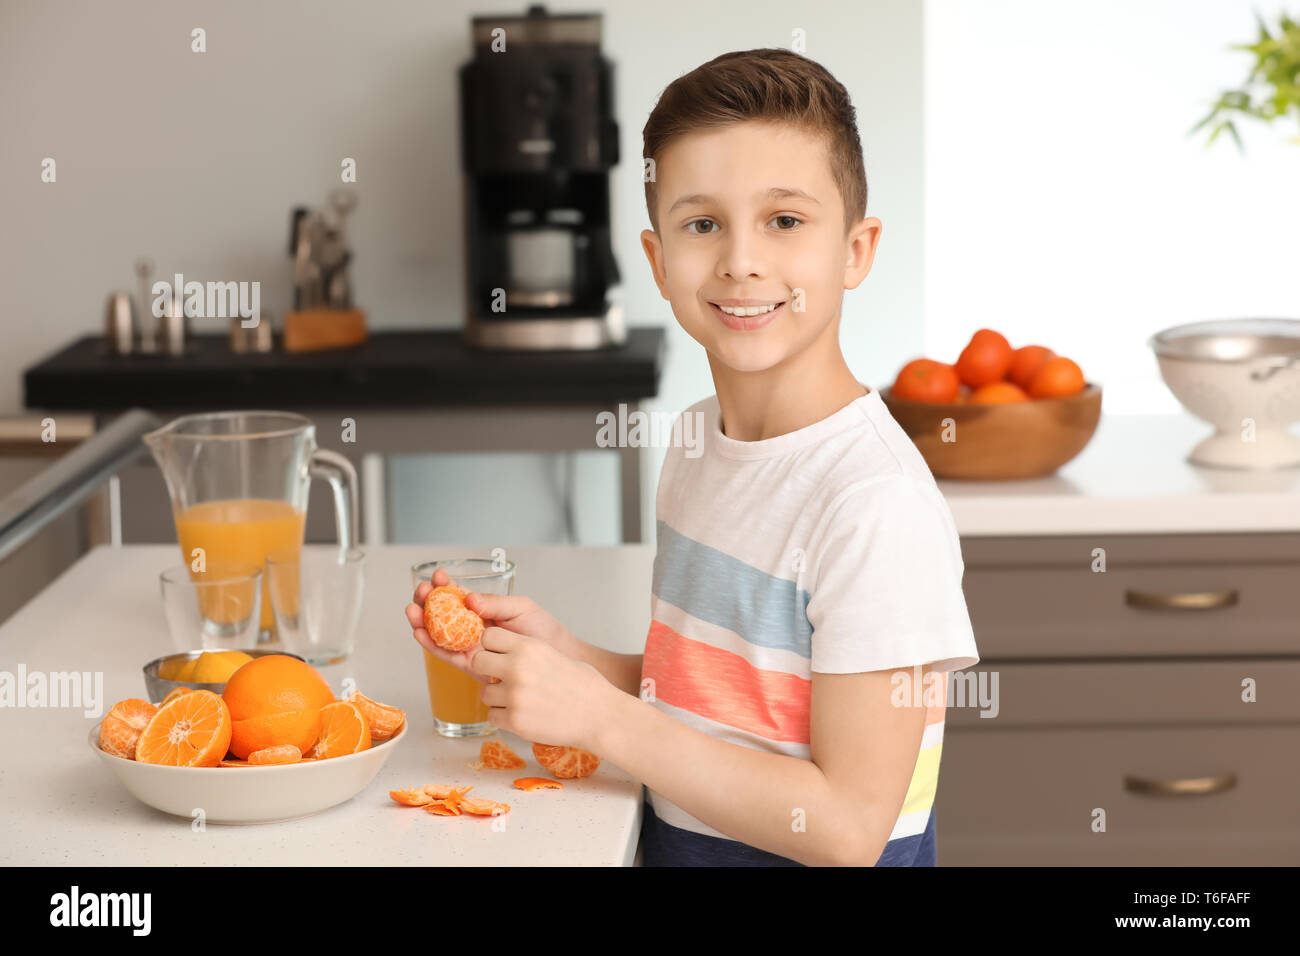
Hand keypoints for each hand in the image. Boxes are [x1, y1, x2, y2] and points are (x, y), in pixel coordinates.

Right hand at [405, 569, 581, 684]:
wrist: (557, 658)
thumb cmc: (543, 631)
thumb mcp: (520, 608)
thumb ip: (494, 603)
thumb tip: (468, 599)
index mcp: (485, 611)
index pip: (459, 596)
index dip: (445, 585)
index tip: (437, 575)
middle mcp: (474, 629)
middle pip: (442, 614)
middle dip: (427, 601)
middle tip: (420, 590)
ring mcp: (471, 647)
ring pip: (439, 635)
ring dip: (422, 622)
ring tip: (412, 609)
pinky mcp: (472, 666)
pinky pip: (447, 656)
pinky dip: (431, 646)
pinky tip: (420, 634)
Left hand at [471, 626, 613, 751]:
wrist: (599, 716)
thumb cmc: (583, 685)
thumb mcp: (554, 654)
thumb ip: (526, 652)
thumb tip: (502, 653)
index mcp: (528, 647)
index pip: (488, 637)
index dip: (492, 647)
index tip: (500, 655)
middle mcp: (517, 668)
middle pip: (478, 662)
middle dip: (487, 670)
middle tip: (503, 679)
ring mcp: (514, 696)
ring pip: (484, 693)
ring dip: (498, 698)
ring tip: (521, 701)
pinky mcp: (514, 721)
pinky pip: (492, 716)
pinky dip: (504, 718)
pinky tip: (524, 715)